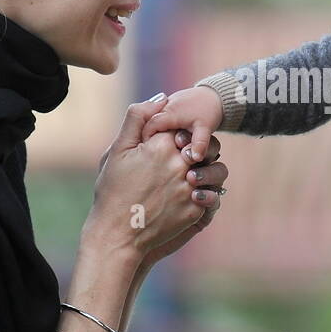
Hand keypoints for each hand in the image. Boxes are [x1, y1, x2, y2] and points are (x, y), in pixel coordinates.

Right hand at [86, 98, 223, 257]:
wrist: (117, 234)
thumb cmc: (113, 190)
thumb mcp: (117, 150)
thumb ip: (137, 118)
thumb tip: (161, 98)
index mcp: (161, 145)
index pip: (186, 128)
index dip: (180, 135)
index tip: (171, 145)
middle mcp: (180, 164)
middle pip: (207, 146)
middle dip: (200, 150)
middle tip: (187, 160)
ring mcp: (190, 188)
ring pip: (217, 169)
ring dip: (210, 171)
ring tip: (193, 177)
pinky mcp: (196, 209)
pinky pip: (212, 194)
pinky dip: (205, 194)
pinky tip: (190, 196)